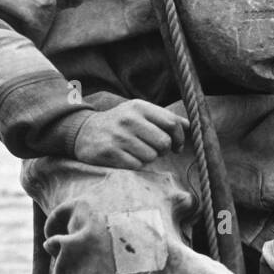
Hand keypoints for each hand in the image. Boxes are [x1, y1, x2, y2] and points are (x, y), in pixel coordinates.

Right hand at [74, 100, 188, 168]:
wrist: (83, 131)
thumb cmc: (119, 124)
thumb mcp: (139, 113)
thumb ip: (164, 118)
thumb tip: (190, 126)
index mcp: (139, 107)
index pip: (172, 123)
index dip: (179, 138)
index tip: (177, 146)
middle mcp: (129, 119)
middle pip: (163, 143)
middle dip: (163, 151)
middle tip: (153, 150)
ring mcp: (119, 136)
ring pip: (151, 156)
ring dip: (148, 158)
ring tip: (136, 152)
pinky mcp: (110, 153)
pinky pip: (137, 165)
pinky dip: (135, 165)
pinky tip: (126, 157)